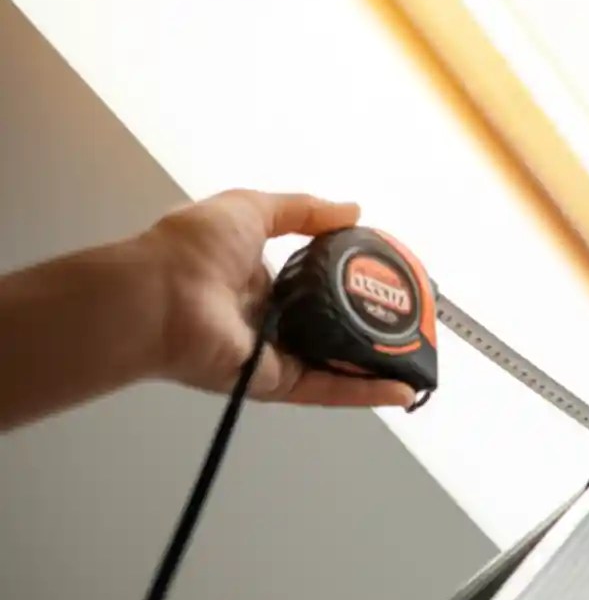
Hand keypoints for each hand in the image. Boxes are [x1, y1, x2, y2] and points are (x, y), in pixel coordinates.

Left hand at [140, 189, 414, 406]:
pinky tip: (402, 388)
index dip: (351, 281)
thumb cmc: (191, 250)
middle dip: (373, 326)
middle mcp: (270, 319)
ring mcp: (275, 355)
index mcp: (260, 279)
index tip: (387, 278)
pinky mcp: (278, 384)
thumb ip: (303, 211)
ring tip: (418, 358)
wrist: (157, 298)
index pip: (316, 282)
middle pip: (332, 326)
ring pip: (338, 362)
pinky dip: (367, 391)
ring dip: (378, 363)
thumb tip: (353, 210)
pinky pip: (329, 387)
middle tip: (413, 320)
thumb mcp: (252, 208)